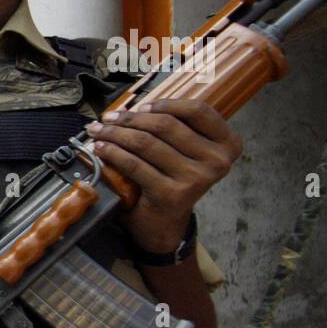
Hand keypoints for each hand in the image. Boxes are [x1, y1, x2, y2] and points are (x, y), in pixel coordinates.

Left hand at [87, 99, 242, 252]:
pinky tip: (100, 149)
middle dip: (131, 118)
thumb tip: (137, 103)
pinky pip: (134, 165)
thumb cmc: (172, 180)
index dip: (166, 103)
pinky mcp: (171, 194)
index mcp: (228, 145)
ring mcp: (196, 179)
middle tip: (109, 117)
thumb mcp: (184, 151)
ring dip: (116, 133)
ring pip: (146, 143)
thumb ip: (176, 127)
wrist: (164, 224)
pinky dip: (112, 153)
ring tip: (99, 130)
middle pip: (166, 125)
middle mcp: (217, 162)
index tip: (141, 105)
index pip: (199, 111)